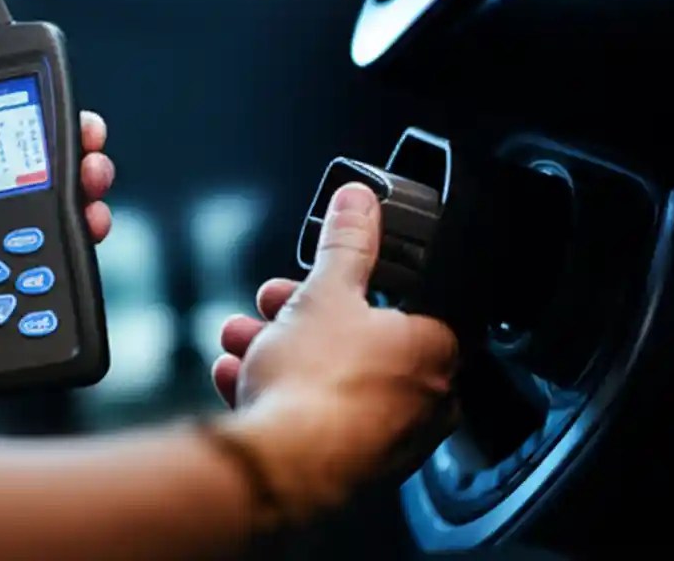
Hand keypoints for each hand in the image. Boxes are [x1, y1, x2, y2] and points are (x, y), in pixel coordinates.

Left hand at [0, 71, 114, 316]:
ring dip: (67, 225)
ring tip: (87, 217)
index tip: (80, 126)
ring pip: (26, 232)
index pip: (9, 125)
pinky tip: (40, 275)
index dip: (53, 125)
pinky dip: (19, 283)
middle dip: (80, 172)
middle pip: (35, 177)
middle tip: (92, 171)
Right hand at [210, 182, 457, 520]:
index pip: (405, 304)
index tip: (319, 278)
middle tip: (270, 303)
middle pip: (357, 343)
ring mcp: (386, 441)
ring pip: (329, 382)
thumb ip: (346, 242)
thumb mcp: (324, 290)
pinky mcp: (349, 469)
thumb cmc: (317, 384)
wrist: (282, 465)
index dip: (352, 284)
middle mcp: (422, 402)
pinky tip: (237, 378)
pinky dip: (278, 396)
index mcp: (435, 352)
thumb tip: (358, 204)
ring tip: (241, 338)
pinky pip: (314, 420)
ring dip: (279, 352)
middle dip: (299, 316)